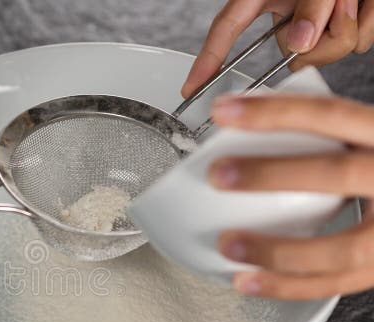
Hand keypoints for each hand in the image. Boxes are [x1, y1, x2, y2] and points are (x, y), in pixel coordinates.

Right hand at [182, 0, 373, 97]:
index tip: (191, 88)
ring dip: (353, 23)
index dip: (206, 60)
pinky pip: (358, 43)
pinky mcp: (339, 30)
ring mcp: (314, 25)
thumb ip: (310, 5)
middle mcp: (288, 15)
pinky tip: (364, 2)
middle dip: (327, 36)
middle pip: (296, 52)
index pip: (227, 29)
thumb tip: (301, 42)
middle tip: (341, 2)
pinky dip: (370, 21)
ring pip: (330, 51)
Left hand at [208, 94, 373, 299]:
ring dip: (276, 249)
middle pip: (338, 174)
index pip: (330, 116)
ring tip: (228, 244)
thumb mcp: (365, 138)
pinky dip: (287, 286)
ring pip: (341, 247)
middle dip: (271, 174)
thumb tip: (247, 121)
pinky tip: (248, 280)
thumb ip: (325, 132)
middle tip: (219, 175)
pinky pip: (336, 284)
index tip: (224, 111)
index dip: (274, 112)